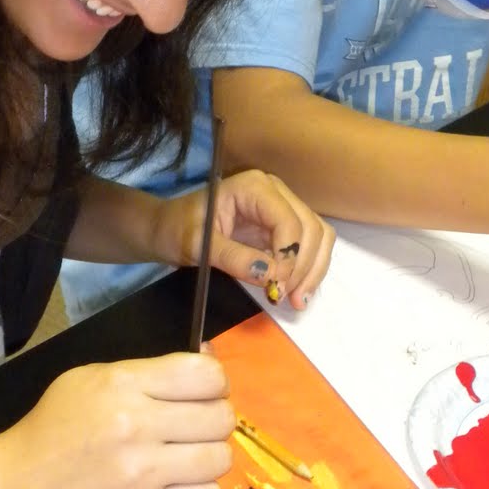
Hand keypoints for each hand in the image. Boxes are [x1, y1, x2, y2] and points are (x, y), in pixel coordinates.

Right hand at [0, 352, 232, 488]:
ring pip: (220, 458)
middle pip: (220, 417)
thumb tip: (207, 362)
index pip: (205, 374)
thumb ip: (148, 373)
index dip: (214, 383)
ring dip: (209, 458)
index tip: (201, 394)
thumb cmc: (49, 429)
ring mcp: (143, 473)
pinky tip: (178, 486)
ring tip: (186, 460)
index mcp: (122, 384)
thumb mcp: (88, 381)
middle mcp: (137, 424)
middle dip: (213, 421)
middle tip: (192, 430)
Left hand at [150, 168, 333, 308]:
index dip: (289, 256)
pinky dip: (308, 270)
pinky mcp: (283, 227)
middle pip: (310, 228)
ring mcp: (282, 208)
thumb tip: (271, 275)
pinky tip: (297, 292)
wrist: (170, 228)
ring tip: (296, 300)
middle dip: (304, 267)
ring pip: (317, 237)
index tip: (276, 287)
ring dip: (312, 270)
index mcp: (254, 187)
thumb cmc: (179, 230)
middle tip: (287, 298)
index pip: (288, 221)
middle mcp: (275, 192)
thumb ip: (233, 258)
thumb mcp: (199, 246)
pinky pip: (308, 246)